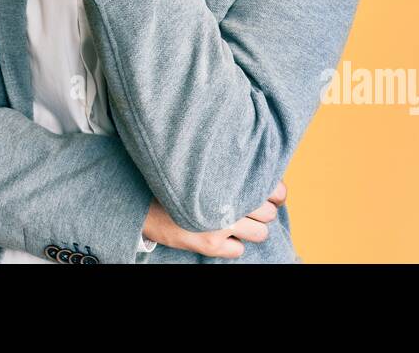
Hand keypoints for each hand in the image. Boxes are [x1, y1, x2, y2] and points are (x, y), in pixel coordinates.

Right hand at [141, 179, 287, 258]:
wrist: (142, 201)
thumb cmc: (175, 181)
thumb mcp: (203, 168)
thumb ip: (229, 171)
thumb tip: (258, 175)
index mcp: (228, 178)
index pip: (273, 189)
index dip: (277, 193)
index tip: (274, 194)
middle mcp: (227, 202)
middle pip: (268, 213)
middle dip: (263, 210)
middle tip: (252, 207)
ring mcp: (219, 226)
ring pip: (260, 234)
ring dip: (253, 229)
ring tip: (239, 222)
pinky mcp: (209, 244)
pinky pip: (239, 250)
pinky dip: (234, 244)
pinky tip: (222, 234)